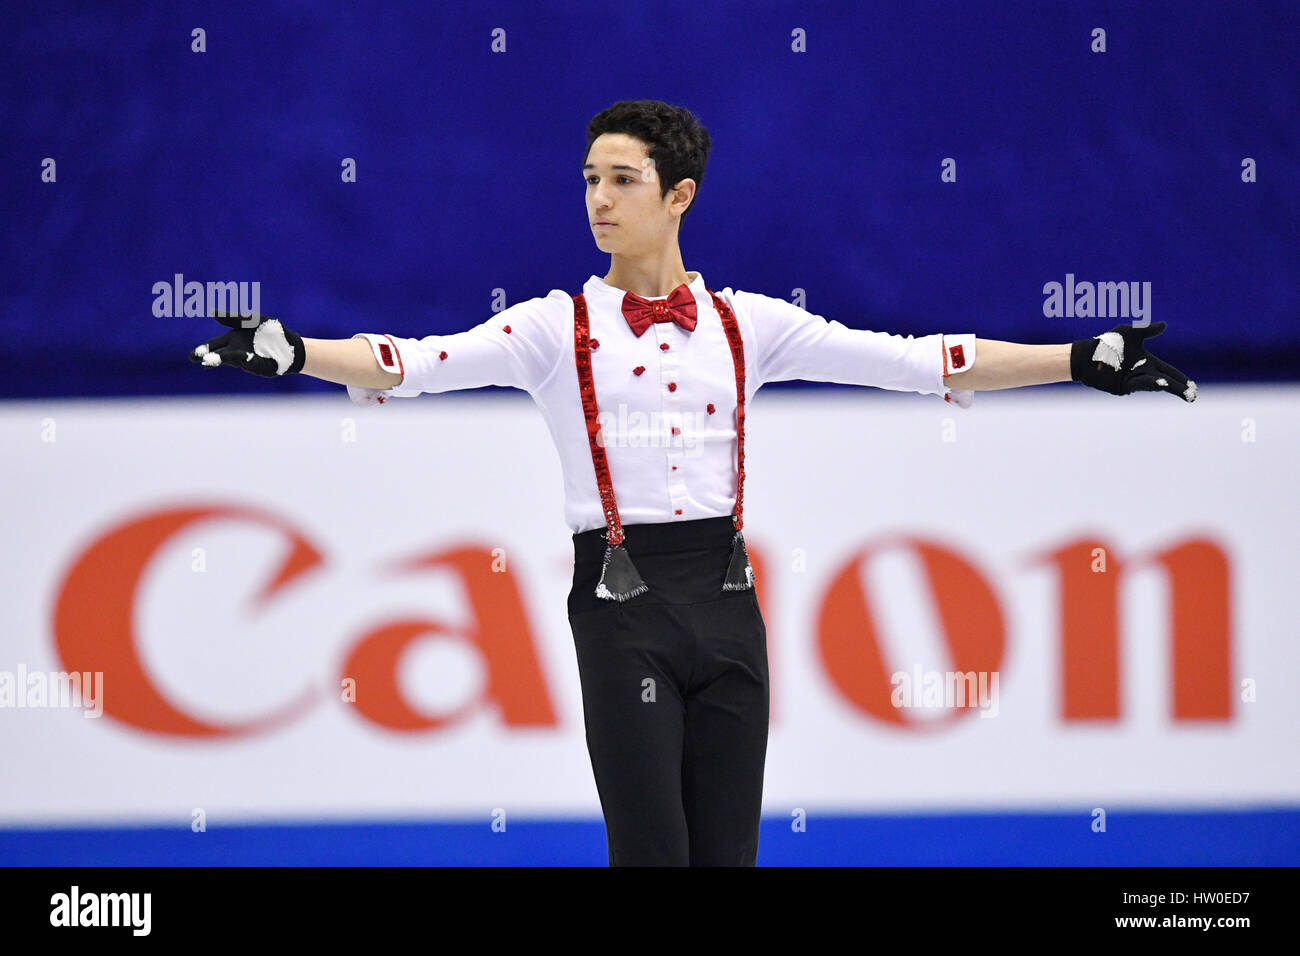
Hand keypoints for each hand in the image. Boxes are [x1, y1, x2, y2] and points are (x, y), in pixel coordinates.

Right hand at [190, 311, 305, 377]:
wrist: (290, 344)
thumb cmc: (270, 330)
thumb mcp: (251, 320)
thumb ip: (233, 317)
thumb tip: (213, 312)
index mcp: (232, 339)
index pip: (213, 345)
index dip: (203, 349)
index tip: (195, 354)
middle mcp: (236, 351)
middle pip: (218, 355)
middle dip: (207, 357)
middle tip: (195, 359)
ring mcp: (246, 360)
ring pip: (231, 360)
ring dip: (221, 360)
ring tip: (210, 360)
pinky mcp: (257, 365)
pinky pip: (247, 361)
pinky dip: (242, 359)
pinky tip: (237, 356)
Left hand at [1070, 322, 1196, 401]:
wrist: (1087, 356)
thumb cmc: (1107, 343)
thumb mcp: (1129, 333)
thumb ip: (1146, 330)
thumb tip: (1164, 325)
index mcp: (1148, 361)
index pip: (1169, 371)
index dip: (1181, 378)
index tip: (1192, 385)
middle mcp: (1143, 372)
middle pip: (1166, 382)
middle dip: (1179, 389)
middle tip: (1192, 396)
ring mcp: (1133, 381)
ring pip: (1154, 385)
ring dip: (1167, 387)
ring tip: (1183, 391)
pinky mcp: (1123, 388)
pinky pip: (1139, 385)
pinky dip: (1149, 384)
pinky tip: (1159, 384)